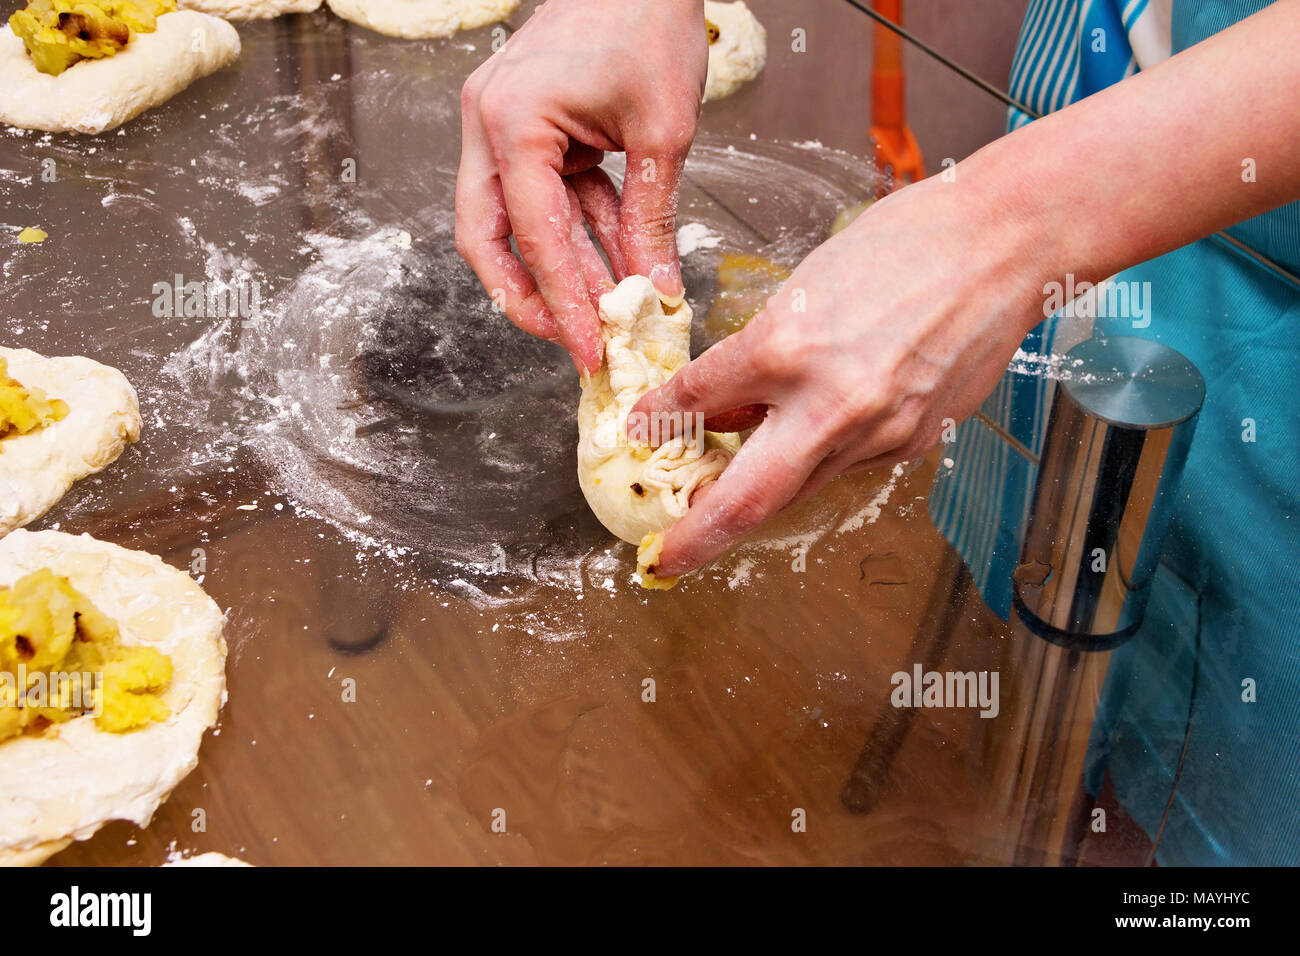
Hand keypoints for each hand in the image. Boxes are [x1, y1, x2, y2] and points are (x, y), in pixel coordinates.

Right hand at [455, 0, 707, 372]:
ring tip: (609, 311)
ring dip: (562, 268)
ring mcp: (501, 123)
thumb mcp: (662, 133)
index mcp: (512, 120)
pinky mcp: (528, 126)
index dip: (564, 302)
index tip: (590, 350)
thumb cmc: (649, 21)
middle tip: (574, 341)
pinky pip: (546, 195)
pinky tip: (619, 264)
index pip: (532, 236)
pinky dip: (580, 230)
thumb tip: (654, 292)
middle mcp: (489, 123)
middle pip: (488, 239)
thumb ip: (651, 219)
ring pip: (513, 223)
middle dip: (531, 297)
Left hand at [630, 173, 1051, 574]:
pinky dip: (813, 462)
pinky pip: (843, 467)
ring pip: (797, 489)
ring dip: (755, 502)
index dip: (661, 415)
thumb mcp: (805, 284)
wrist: (1003, 245)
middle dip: (695, 540)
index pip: (700, 398)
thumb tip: (726, 404)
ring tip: (721, 503)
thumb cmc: (905, 245)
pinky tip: (806, 441)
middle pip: (746, 498)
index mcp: (786, 347)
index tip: (640, 428)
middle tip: (659, 562)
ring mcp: (877, 433)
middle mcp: (828, 404)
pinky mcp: (911, 443)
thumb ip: (762, 352)